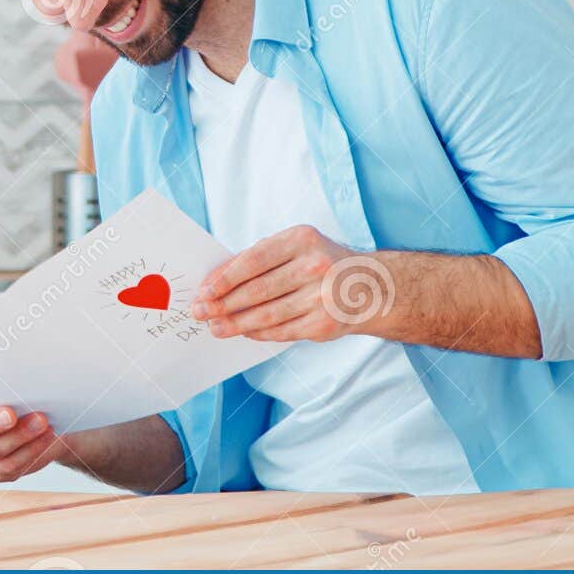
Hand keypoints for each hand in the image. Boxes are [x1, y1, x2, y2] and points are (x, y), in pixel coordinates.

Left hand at [193, 224, 379, 342]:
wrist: (372, 286)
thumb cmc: (321, 262)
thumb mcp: (295, 247)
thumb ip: (258, 259)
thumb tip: (215, 281)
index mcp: (302, 240)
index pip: (254, 260)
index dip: (225, 278)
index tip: (204, 291)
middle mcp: (315, 266)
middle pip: (258, 290)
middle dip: (223, 304)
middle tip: (201, 312)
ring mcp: (322, 296)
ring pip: (268, 315)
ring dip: (236, 324)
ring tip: (216, 328)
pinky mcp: (325, 323)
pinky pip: (283, 331)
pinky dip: (259, 333)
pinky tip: (244, 332)